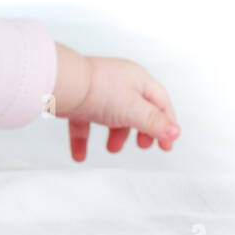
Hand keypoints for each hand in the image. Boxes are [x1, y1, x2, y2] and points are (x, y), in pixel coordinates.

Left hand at [56, 56, 179, 161]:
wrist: (59, 85)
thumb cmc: (98, 91)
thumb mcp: (133, 110)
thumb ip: (154, 122)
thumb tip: (174, 132)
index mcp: (137, 79)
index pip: (160, 102)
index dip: (166, 124)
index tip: (166, 145)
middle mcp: (117, 82)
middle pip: (136, 109)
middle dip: (141, 130)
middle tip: (143, 146)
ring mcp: (96, 91)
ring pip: (110, 116)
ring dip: (114, 135)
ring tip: (112, 149)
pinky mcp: (76, 100)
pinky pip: (83, 122)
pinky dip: (83, 139)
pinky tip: (80, 156)